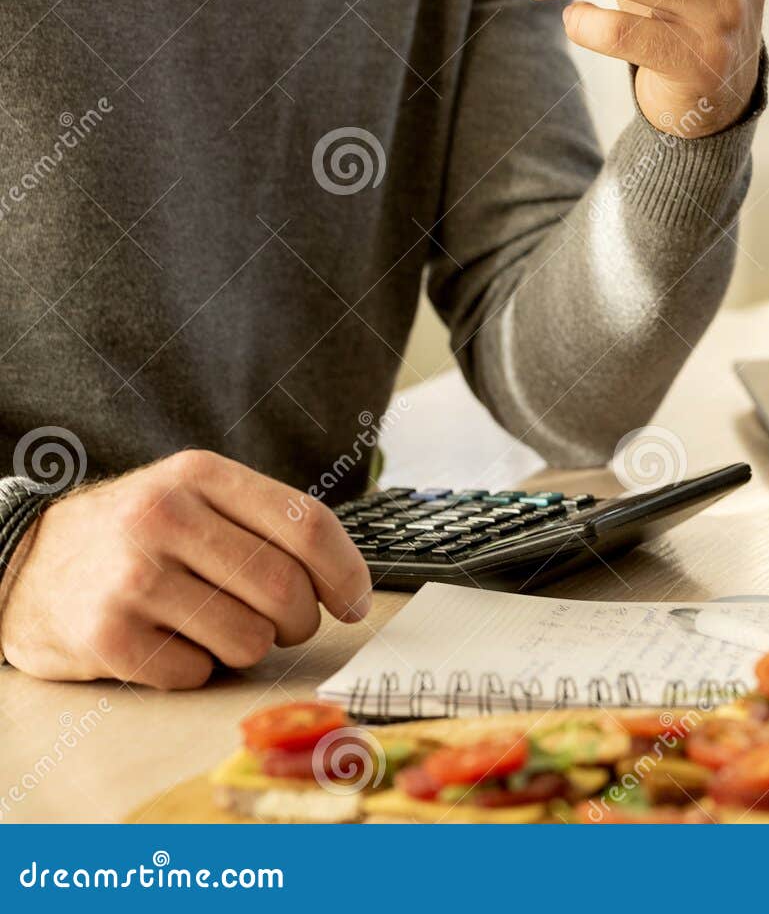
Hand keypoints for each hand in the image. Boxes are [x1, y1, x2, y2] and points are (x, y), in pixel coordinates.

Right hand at [0, 451, 370, 689]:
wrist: (26, 565)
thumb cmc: (136, 536)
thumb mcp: (195, 498)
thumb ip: (268, 524)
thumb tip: (349, 585)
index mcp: (199, 475)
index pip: (307, 524)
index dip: (346, 572)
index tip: (356, 602)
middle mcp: (164, 517)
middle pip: (285, 588)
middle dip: (300, 621)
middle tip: (286, 625)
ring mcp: (131, 576)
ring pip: (249, 639)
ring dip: (246, 647)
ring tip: (213, 626)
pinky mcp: (106, 635)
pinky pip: (196, 673)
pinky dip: (195, 670)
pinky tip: (168, 643)